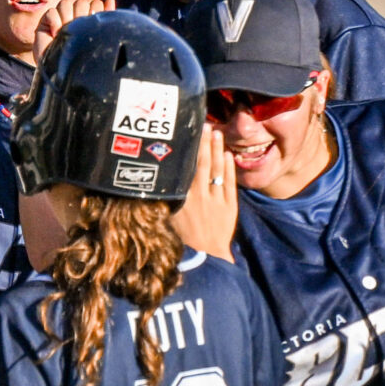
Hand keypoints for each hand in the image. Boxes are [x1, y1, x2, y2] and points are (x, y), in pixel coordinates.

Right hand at [33, 0, 113, 54]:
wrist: (59, 72)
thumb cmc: (79, 58)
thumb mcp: (96, 37)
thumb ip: (104, 17)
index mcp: (89, 18)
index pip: (95, 3)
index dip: (94, 11)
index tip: (91, 27)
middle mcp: (74, 16)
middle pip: (80, 1)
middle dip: (80, 15)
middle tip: (77, 30)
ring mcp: (60, 18)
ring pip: (65, 3)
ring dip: (67, 17)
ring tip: (65, 32)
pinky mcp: (46, 22)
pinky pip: (52, 12)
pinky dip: (54, 21)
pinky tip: (55, 34)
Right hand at [171, 123, 237, 257]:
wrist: (205, 260)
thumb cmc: (182, 242)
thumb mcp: (167, 220)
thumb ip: (165, 201)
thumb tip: (155, 183)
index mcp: (182, 199)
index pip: (186, 169)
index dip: (189, 150)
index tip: (190, 134)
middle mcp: (200, 197)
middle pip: (202, 164)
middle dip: (205, 144)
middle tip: (206, 125)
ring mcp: (216, 201)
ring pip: (217, 171)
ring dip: (217, 151)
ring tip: (218, 133)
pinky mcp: (229, 208)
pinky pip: (229, 184)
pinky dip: (229, 169)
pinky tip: (229, 155)